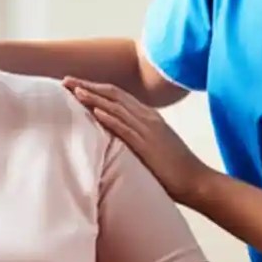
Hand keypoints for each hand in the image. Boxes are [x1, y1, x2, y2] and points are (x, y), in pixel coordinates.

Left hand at [63, 77, 210, 203]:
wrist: (196, 181)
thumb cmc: (174, 168)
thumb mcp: (155, 145)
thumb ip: (138, 136)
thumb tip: (117, 137)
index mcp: (148, 116)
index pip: (118, 95)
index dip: (96, 88)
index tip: (76, 84)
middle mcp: (147, 117)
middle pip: (113, 94)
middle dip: (88, 86)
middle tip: (66, 80)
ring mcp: (148, 130)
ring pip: (116, 107)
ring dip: (93, 97)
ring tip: (74, 91)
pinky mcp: (147, 145)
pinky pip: (126, 128)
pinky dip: (109, 117)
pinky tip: (95, 111)